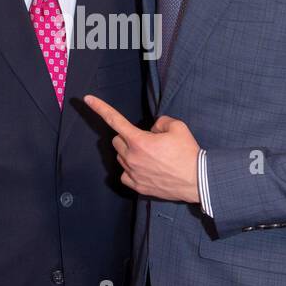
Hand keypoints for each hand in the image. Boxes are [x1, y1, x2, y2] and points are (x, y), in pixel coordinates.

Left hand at [83, 95, 199, 202]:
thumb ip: (160, 122)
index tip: (87, 99)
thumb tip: (153, 130)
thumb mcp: (177, 127)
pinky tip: (144, 168)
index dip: (100, 107)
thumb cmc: (188, 153)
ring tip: (151, 156)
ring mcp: (133, 173)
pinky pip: (125, 174)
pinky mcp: (138, 186)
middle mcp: (132, 157)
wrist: (198, 180)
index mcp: (139, 140)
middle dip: (127, 137)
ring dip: (130, 153)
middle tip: (146, 140)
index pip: (114, 120)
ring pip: (121, 158)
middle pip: (117, 141)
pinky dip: (131, 169)